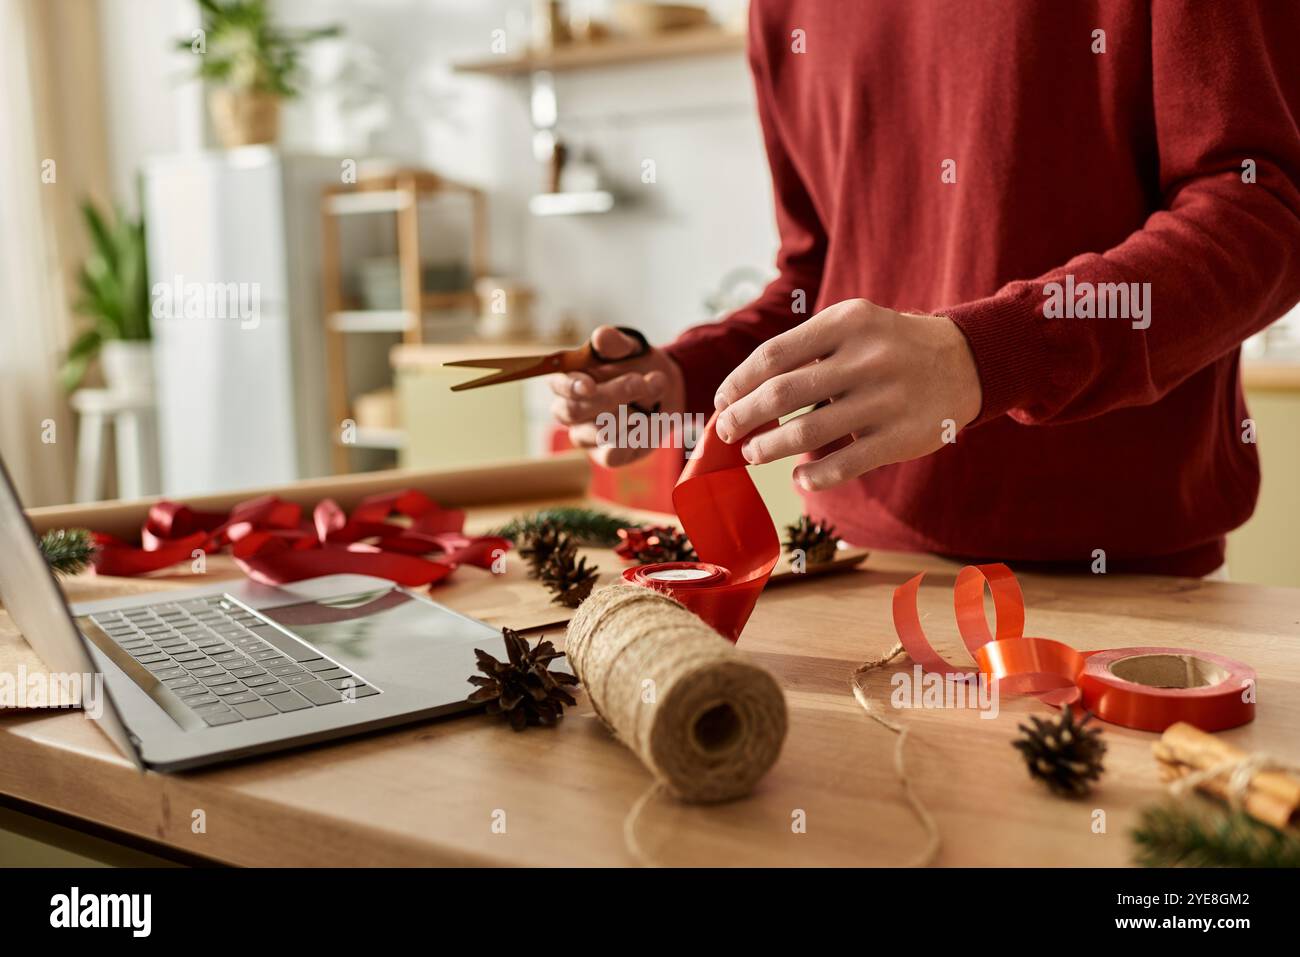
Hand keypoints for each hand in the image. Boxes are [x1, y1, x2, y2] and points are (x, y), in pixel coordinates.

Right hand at [549, 325, 685, 466]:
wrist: (666, 390)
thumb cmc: (638, 365)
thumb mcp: (632, 348)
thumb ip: (616, 343)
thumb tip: (600, 336)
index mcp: (569, 380)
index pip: (557, 385)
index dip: (570, 387)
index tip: (590, 385)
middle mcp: (570, 410)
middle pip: (575, 411)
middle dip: (610, 396)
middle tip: (641, 381)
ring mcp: (586, 436)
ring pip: (597, 432)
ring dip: (631, 414)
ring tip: (652, 396)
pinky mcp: (605, 456)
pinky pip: (612, 454)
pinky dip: (635, 437)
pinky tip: (650, 421)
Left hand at [713, 298, 981, 490]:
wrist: (966, 361)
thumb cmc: (889, 347)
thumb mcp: (852, 327)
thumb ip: (805, 351)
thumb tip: (742, 393)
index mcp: (846, 323)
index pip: (773, 355)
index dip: (738, 382)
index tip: (722, 401)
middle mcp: (866, 358)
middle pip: (782, 394)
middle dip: (743, 417)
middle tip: (727, 432)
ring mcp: (886, 399)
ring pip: (807, 432)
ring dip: (769, 447)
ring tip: (754, 453)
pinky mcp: (902, 437)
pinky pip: (844, 464)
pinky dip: (812, 475)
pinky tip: (799, 476)